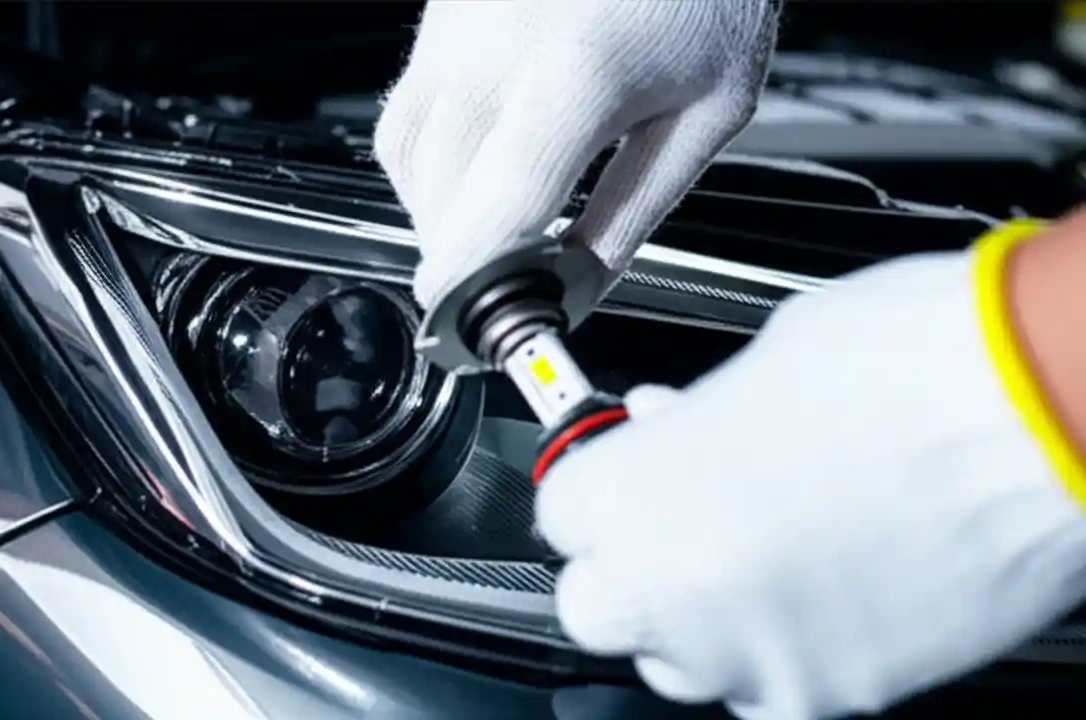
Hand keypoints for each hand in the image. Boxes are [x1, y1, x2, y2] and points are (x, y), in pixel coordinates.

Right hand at [374, 0, 777, 308]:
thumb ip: (636, 207)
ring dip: (435, 209)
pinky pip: (408, 107)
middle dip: (461, 251)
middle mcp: (498, 42)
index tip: (471, 317)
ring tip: (491, 225)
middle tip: (501, 277)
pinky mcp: (443, 14)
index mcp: (582, 70)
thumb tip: (577, 284)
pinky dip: (425, 158)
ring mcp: (459, 23)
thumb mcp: (707, 110)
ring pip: (407, 152)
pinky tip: (473, 167)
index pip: (503, 200)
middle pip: (440, 188)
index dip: (477, 274)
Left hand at [535, 246, 1085, 719]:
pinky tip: (825, 584)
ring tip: (766, 545)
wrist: (1040, 407)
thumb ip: (686, 423)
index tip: (628, 468)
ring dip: (700, 611)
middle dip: (630, 561)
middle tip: (681, 512)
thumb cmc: (907, 363)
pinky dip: (780, 644)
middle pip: (599, 604)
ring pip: (679, 660)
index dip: (602, 483)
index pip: (563, 514)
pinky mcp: (842, 693)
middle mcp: (679, 596)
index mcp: (635, 501)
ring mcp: (759, 657)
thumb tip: (666, 430)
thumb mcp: (755, 365)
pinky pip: (771, 684)